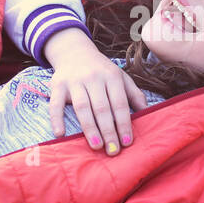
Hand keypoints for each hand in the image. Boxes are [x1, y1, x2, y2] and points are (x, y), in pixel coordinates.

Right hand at [46, 29, 148, 155]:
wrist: (75, 52)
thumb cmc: (102, 70)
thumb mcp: (121, 77)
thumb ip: (134, 94)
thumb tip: (147, 112)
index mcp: (112, 76)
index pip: (120, 103)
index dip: (124, 123)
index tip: (127, 142)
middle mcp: (93, 77)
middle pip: (102, 108)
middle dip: (109, 131)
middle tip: (113, 150)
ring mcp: (74, 81)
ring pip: (82, 107)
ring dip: (90, 128)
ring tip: (96, 146)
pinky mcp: (57, 84)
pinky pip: (56, 104)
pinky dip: (56, 119)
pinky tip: (60, 134)